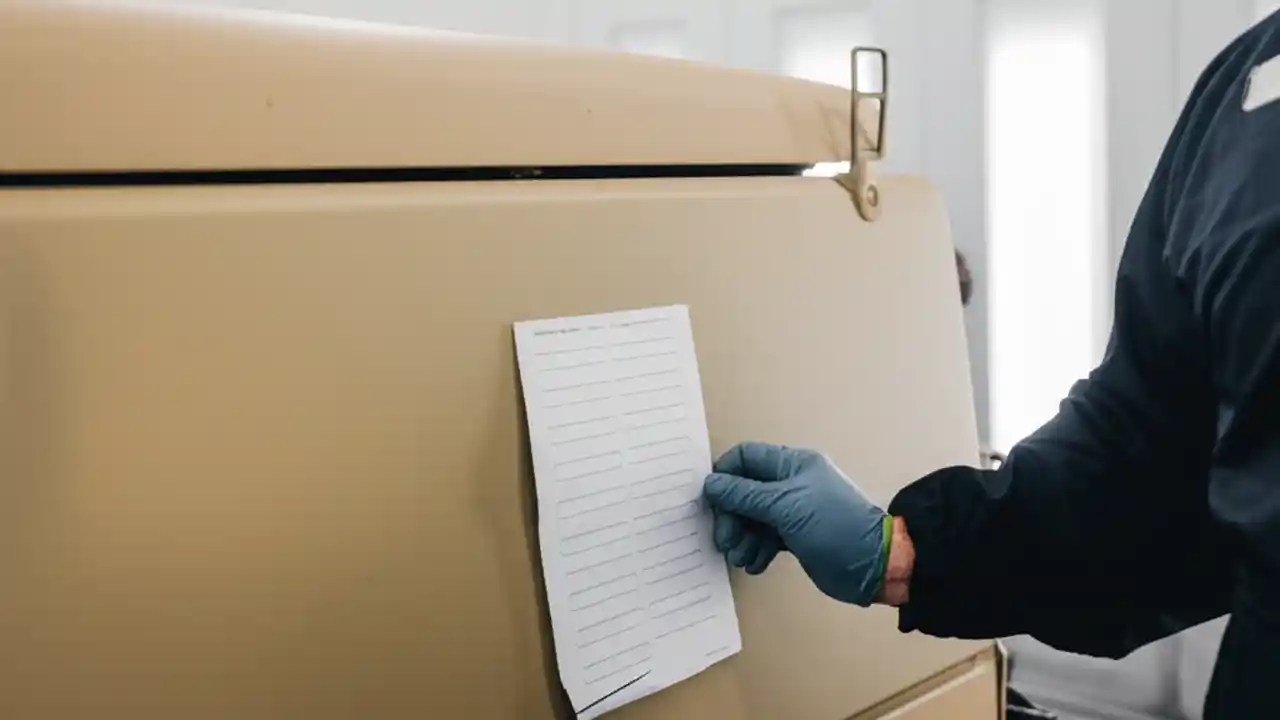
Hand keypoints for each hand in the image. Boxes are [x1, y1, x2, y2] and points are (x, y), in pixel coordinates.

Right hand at [703, 442, 890, 605]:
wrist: (872, 564)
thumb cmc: (832, 525)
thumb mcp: (785, 506)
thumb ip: (744, 495)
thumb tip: (710, 483)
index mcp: (792, 465)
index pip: (746, 457)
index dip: (725, 476)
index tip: (711, 502)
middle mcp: (791, 483)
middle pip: (745, 492)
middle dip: (732, 516)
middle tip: (725, 541)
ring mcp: (794, 511)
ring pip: (753, 518)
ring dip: (742, 537)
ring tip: (740, 558)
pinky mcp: (796, 536)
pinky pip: (766, 538)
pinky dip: (756, 550)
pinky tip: (754, 565)